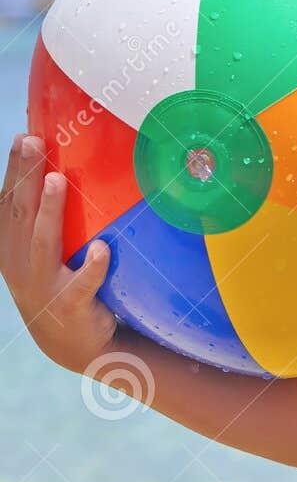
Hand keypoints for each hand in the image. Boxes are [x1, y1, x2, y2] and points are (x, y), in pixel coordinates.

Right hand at [0, 134, 117, 374]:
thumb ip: (44, 219)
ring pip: (44, 244)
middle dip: (25, 176)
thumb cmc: (61, 285)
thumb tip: (62, 168)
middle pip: (20, 215)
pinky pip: (83, 283)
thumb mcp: (43, 254)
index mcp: (11, 250)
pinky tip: (102, 248)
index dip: (13, 171)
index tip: (22, 136)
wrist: (74, 345)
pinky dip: (93, 266)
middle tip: (34, 142)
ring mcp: (44, 287)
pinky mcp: (72, 305)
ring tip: (56, 180)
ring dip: (49, 211)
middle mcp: (21, 266)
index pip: (8, 204)